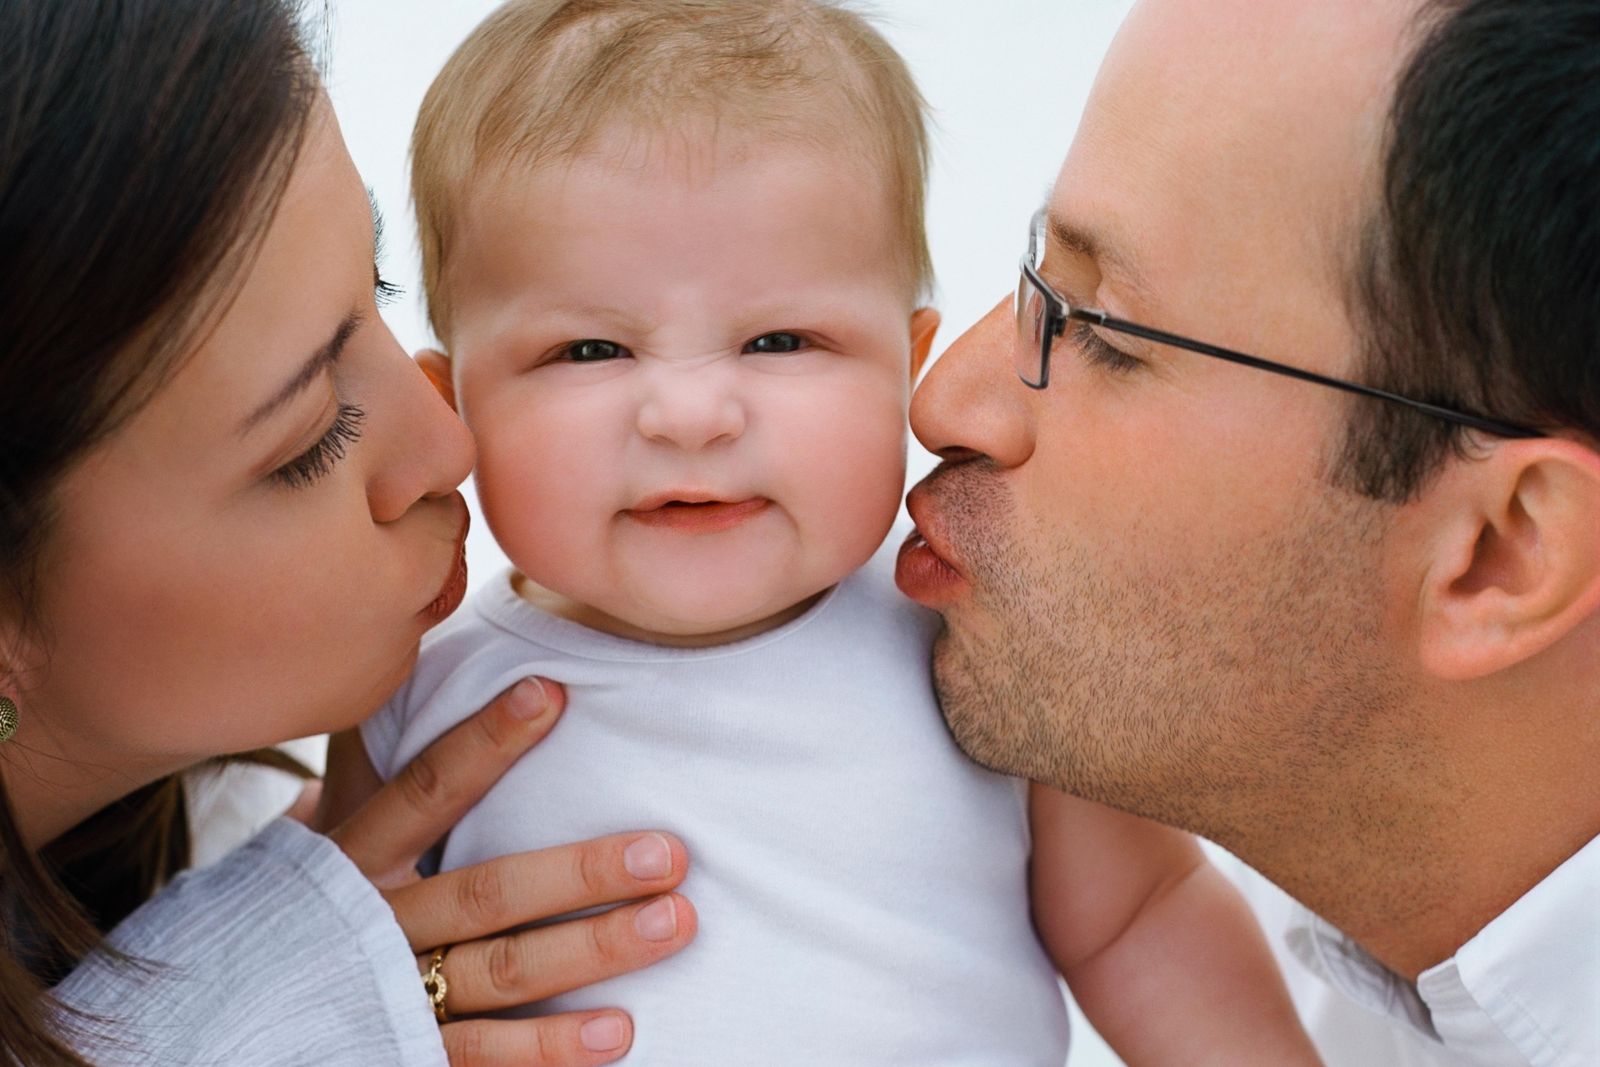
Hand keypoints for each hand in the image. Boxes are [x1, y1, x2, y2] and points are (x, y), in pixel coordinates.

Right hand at [325, 678, 695, 1065]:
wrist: (215, 1030)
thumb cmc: (297, 918)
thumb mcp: (321, 847)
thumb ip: (379, 791)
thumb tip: (432, 694)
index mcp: (351, 859)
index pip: (427, 789)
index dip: (486, 741)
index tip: (552, 694)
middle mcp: (374, 923)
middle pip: (488, 891)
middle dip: (583, 871)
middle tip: (669, 852)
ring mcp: (388, 994)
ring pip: (502, 970)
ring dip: (593, 948)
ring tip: (672, 922)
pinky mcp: (401, 1052)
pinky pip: (483, 1052)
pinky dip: (550, 1046)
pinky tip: (617, 1030)